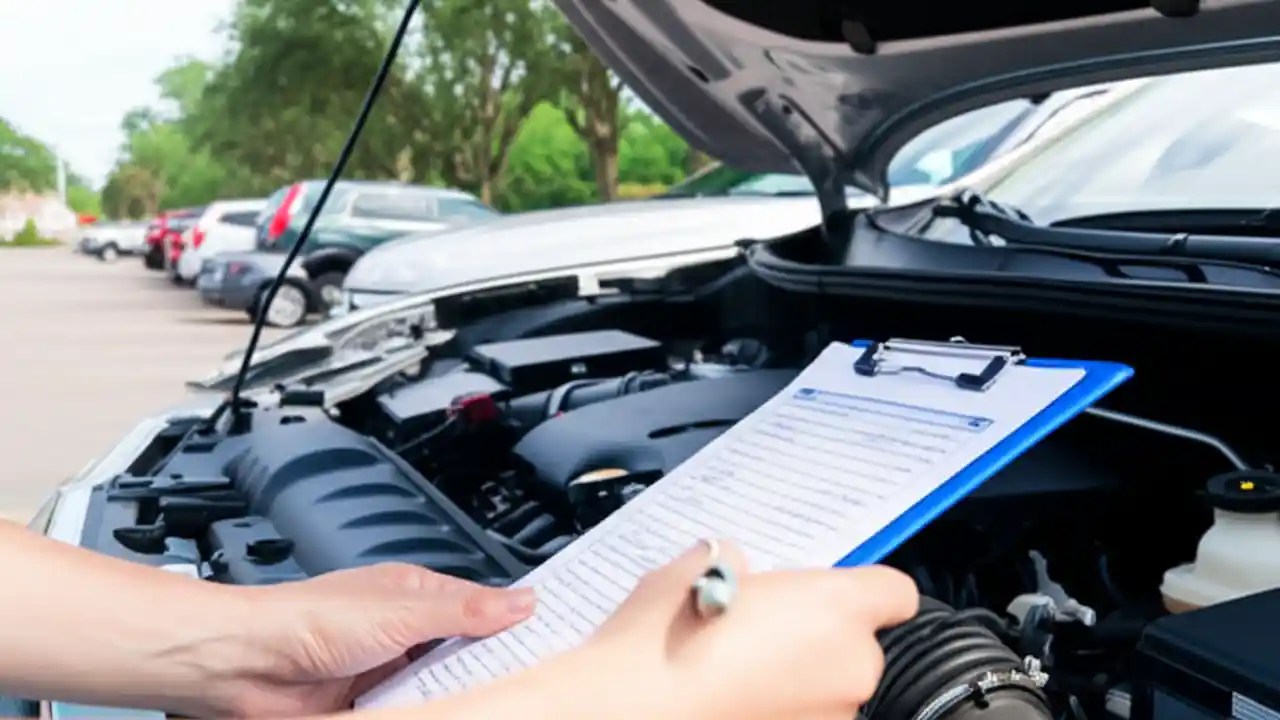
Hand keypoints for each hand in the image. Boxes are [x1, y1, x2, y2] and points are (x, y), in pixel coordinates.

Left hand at [213, 563, 535, 716]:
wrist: (246, 665)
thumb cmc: (306, 618)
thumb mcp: (401, 611)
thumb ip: (464, 610)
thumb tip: (521, 600)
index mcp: (414, 592)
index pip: (480, 605)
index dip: (513, 620)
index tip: (548, 634)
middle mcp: (402, 628)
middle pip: (464, 650)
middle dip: (488, 663)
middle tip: (524, 675)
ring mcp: (387, 668)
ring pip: (442, 685)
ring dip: (456, 692)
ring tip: (490, 698)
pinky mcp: (373, 704)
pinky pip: (416, 710)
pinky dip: (430, 712)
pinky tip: (444, 713)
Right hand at [584, 540, 918, 719]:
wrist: (628, 710)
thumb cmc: (662, 638)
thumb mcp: (694, 568)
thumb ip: (732, 561)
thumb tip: (738, 566)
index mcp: (837, 609)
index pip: (896, 592)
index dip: (867, 589)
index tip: (836, 592)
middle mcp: (850, 668)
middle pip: (858, 644)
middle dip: (818, 638)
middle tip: (762, 631)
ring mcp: (832, 718)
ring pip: (829, 688)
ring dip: (798, 680)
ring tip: (736, 673)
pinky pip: (804, 715)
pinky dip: (780, 709)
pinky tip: (732, 700)